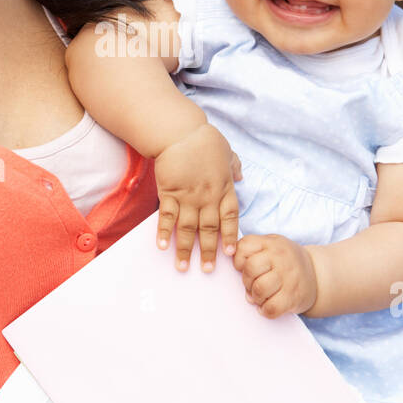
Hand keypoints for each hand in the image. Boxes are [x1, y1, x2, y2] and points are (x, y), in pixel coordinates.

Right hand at [154, 123, 241, 270]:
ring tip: (183, 266)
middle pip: (209, 229)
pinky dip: (165, 233)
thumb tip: (240, 176)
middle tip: (207, 269)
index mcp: (224, 188)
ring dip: (185, 249)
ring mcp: (188, 197)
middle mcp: (208, 196)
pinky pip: (168, 217)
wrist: (180, 132)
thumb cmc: (204, 139)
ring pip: (188, 229)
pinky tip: (163, 246)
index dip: (229, 236)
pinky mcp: (170, 193)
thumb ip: (234, 166)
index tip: (230, 253)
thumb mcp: (227, 151)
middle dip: (208, 251)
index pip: (230, 218)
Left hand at [233, 234, 317, 318]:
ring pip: (259, 289)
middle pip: (250, 269)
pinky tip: (267, 306)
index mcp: (272, 243)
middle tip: (253, 285)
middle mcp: (281, 257)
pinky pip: (271, 308)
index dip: (239, 260)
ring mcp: (289, 277)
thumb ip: (252, 252)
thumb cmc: (286, 261)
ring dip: (256, 297)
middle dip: (247, 281)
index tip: (245, 267)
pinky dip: (265, 310)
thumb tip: (236, 272)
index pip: (244, 247)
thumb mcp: (272, 247)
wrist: (318, 275)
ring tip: (261, 296)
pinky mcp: (294, 297)